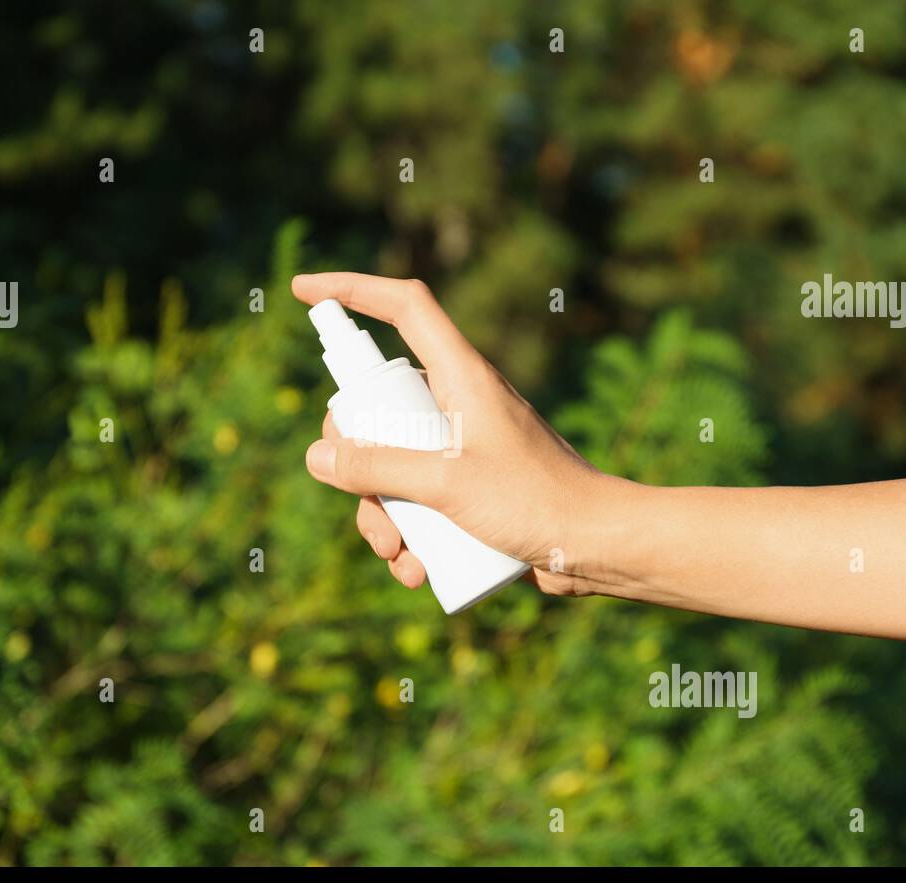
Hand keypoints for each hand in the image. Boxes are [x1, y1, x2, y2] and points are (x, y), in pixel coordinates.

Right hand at [292, 272, 623, 595]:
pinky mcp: (469, 490)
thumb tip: (317, 458)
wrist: (600, 548)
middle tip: (365, 499)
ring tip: (397, 553)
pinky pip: (418, 502)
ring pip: (391, 464)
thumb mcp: (448, 484)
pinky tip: (417, 571)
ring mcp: (463, 448)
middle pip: (378, 407)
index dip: (353, 288)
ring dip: (381, 515)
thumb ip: (379, 468)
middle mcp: (458, 404)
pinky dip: (409, 537)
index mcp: (462, 378)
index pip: (404, 308)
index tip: (305, 289)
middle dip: (356, 463)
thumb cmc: (538, 503)